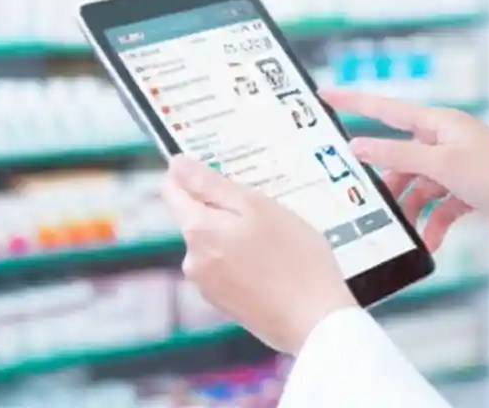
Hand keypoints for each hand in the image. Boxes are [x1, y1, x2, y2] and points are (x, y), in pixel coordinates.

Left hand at [162, 157, 357, 354]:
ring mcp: (207, 285)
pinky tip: (274, 264)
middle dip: (225, 208)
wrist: (315, 322)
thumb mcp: (257, 207)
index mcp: (198, 230)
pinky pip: (227, 267)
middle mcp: (193, 259)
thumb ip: (211, 185)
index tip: (219, 171)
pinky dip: (244, 259)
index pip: (172, 190)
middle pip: (197, 217)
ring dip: (237, 235)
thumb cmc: (295, 260)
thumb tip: (176, 165)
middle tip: (266, 209)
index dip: (191, 175)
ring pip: (215, 243)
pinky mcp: (225, 303)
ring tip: (277, 240)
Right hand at [322, 90, 488, 279]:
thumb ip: (397, 156)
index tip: (326, 95)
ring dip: (412, 210)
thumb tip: (359, 145)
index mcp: (441, 123)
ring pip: (419, 187)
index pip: (388, 109)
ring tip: (407, 232)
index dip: (356, 103)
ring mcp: (458, 167)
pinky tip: (430, 243)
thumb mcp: (442, 164)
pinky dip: (433, 224)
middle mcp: (448, 140)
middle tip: (370, 203)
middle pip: (402, 158)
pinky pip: (438, 207)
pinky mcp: (468, 192)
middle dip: (390, 184)